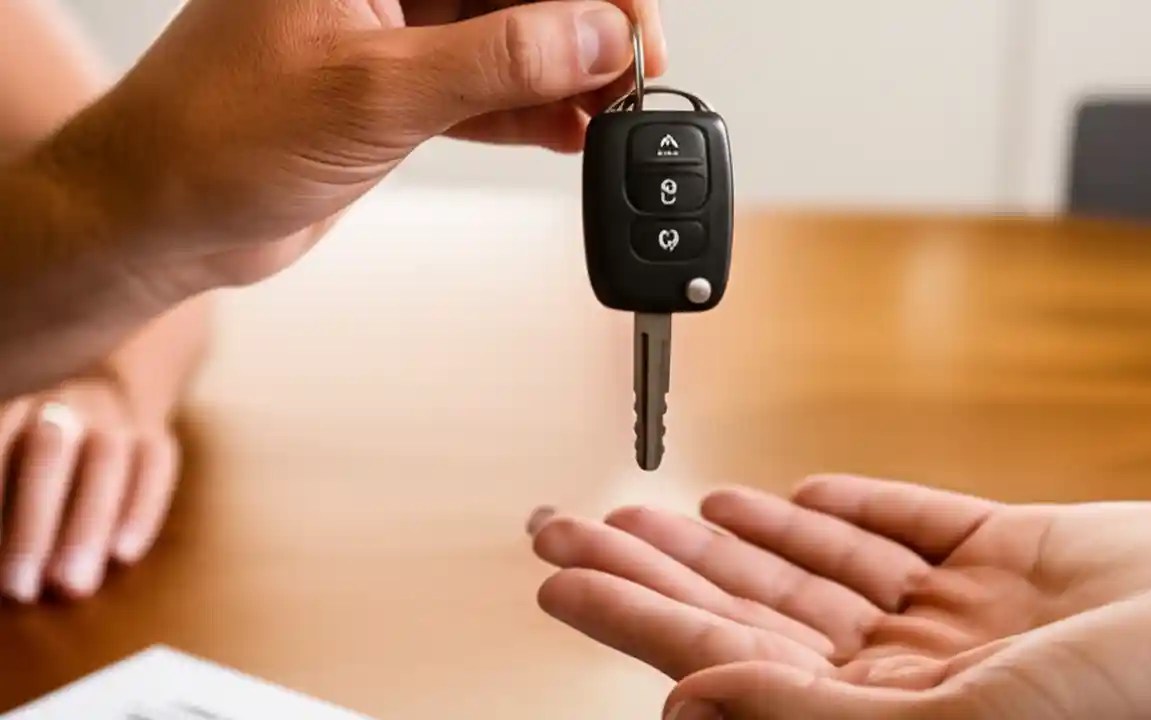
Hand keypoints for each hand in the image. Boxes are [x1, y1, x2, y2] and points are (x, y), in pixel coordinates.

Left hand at [0, 375, 177, 603]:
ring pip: (106, 460)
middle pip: (48, 452)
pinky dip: (142, 511)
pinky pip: (155, 468)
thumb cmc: (41, 457)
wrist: (110, 399)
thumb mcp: (13, 461)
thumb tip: (1, 576)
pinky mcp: (156, 437)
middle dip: (32, 524)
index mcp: (17, 412)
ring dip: (87, 527)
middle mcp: (64, 405)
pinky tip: (122, 556)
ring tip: (73, 586)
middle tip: (21, 590)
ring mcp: (116, 417)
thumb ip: (6, 501)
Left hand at [42, 0, 661, 289]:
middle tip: (633, 76)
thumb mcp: (375, 91)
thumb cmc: (216, 134)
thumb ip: (497, 61)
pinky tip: (571, 132)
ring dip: (566, 76)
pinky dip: (531, 113)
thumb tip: (596, 34)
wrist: (161, 217)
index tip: (630, 27)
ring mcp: (393, 34)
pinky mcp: (397, 91)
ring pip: (509, 38)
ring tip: (612, 113)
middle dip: (584, 27)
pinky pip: (487, 89)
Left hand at [531, 476, 1150, 718]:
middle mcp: (909, 676)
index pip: (718, 660)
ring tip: (663, 505)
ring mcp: (958, 620)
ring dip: (736, 534)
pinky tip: (789, 497)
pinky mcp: (1008, 562)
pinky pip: (905, 529)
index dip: (631, 614)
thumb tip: (686, 702)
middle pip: (748, 608)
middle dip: (656, 564)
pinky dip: (843, 510)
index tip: (562, 575)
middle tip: (574, 522)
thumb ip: (812, 717)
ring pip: (811, 567)